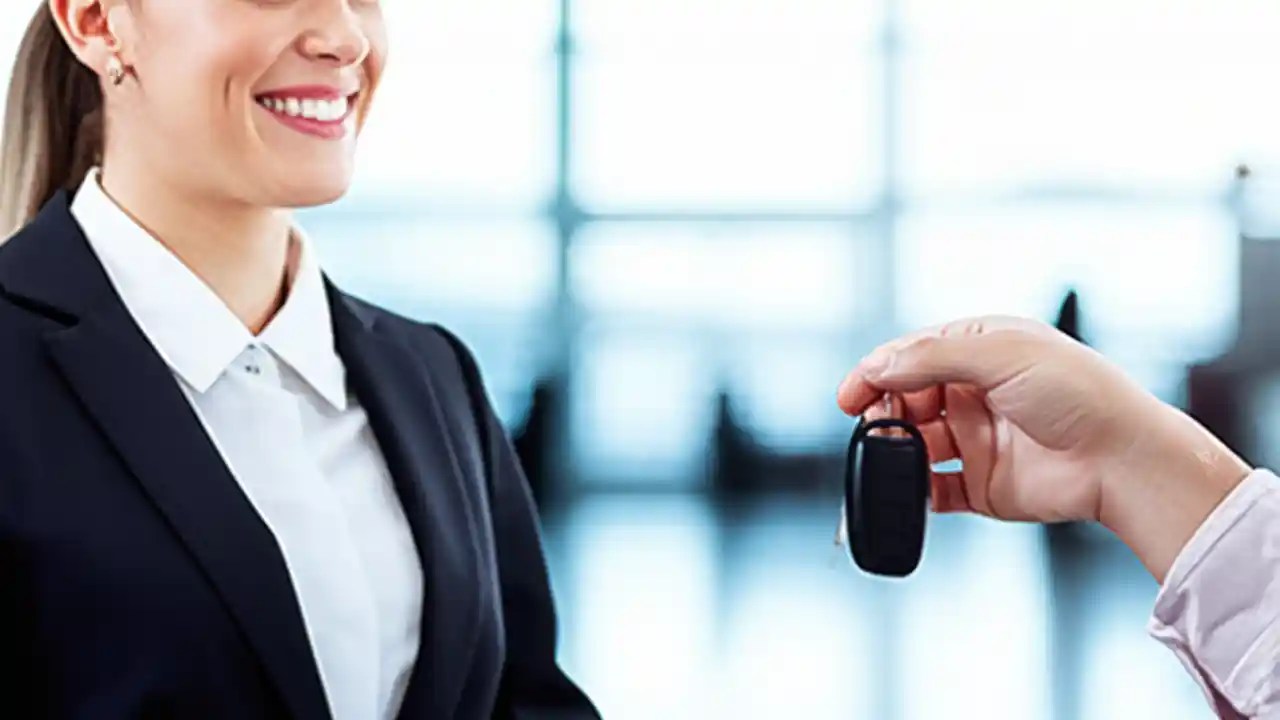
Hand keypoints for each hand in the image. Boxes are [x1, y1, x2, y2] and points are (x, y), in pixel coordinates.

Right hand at [836, 315, 1250, 580]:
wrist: (1123, 460)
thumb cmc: (1081, 395)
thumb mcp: (1001, 354)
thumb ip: (930, 358)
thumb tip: (877, 367)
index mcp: (982, 349)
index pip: (912, 354)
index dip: (877, 372)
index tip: (850, 395)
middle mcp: (977, 392)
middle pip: (907, 399)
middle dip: (883, 411)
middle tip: (873, 426)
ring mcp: (978, 439)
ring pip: (914, 443)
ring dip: (895, 450)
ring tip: (890, 457)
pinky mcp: (982, 484)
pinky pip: (933, 489)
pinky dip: (913, 491)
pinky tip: (907, 489)